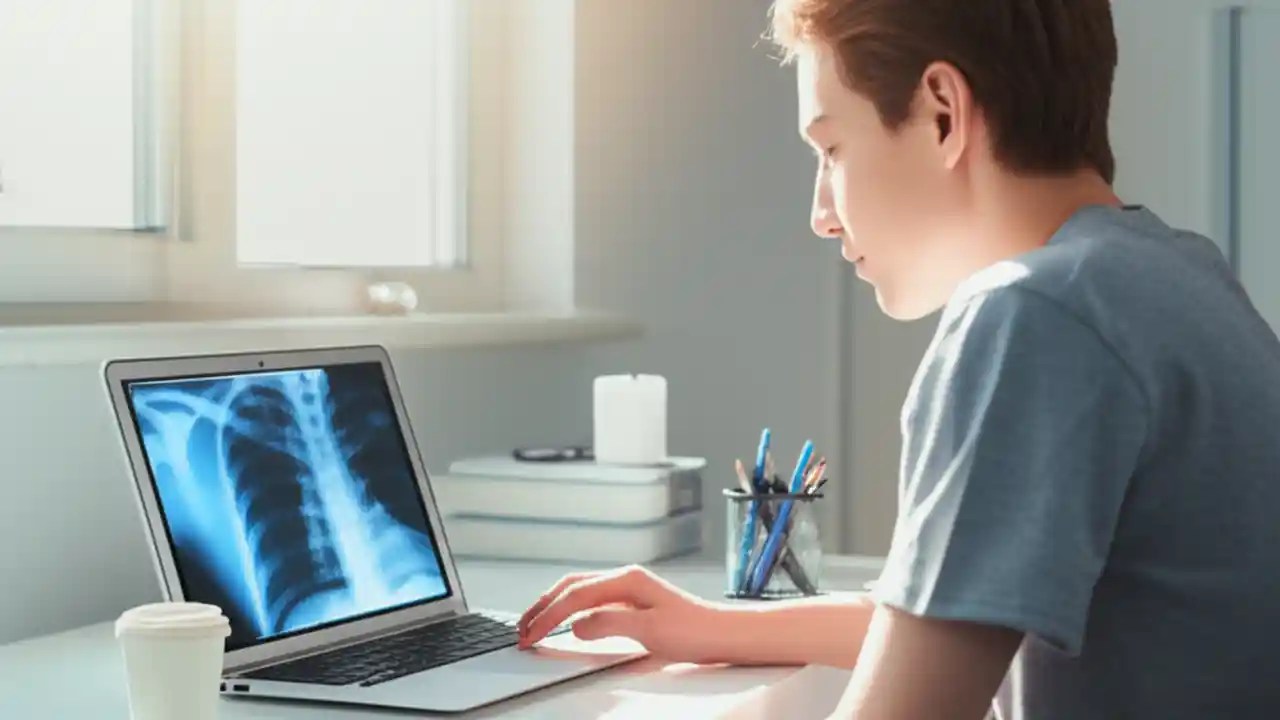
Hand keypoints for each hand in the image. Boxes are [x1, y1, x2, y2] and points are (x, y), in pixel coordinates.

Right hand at [516, 565, 727, 663]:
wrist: (723, 634)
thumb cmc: (695, 631)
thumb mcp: (649, 630)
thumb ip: (608, 624)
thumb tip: (576, 625)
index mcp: (626, 580)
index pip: (575, 596)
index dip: (549, 616)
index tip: (530, 635)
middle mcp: (625, 578)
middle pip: (571, 587)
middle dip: (543, 606)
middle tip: (521, 629)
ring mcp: (629, 589)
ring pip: (579, 591)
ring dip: (554, 607)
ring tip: (534, 624)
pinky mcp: (633, 602)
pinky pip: (591, 600)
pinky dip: (570, 610)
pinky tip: (564, 621)